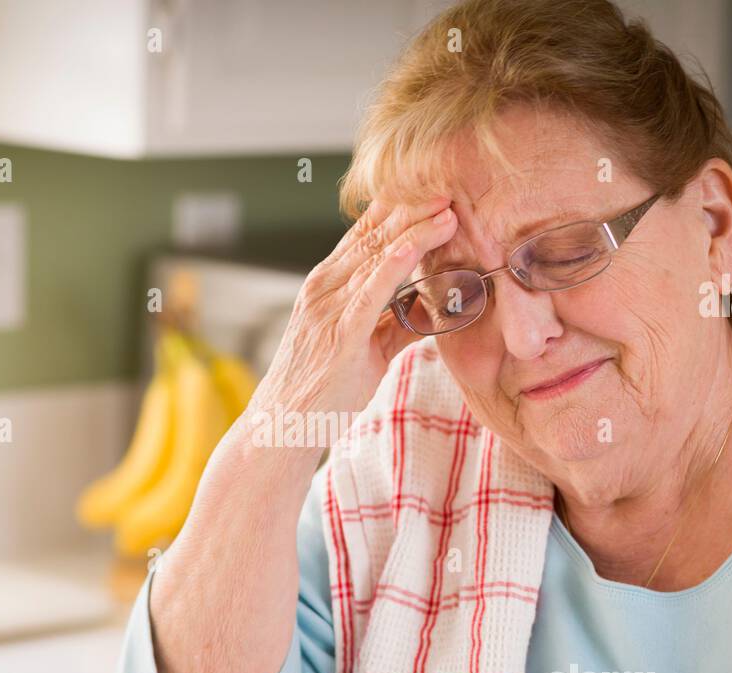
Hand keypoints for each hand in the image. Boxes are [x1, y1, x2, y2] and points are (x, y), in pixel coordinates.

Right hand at [249, 197, 459, 422]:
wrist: (282, 427)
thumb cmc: (323, 390)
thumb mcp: (365, 349)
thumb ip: (396, 324)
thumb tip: (433, 309)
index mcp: (327, 286)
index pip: (365, 236)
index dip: (400, 210)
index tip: (433, 190)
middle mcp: (324, 288)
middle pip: (374, 237)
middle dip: (413, 210)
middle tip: (449, 186)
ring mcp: (328, 309)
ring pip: (376, 259)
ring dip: (414, 232)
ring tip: (448, 211)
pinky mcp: (339, 335)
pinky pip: (370, 294)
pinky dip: (393, 267)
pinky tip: (413, 246)